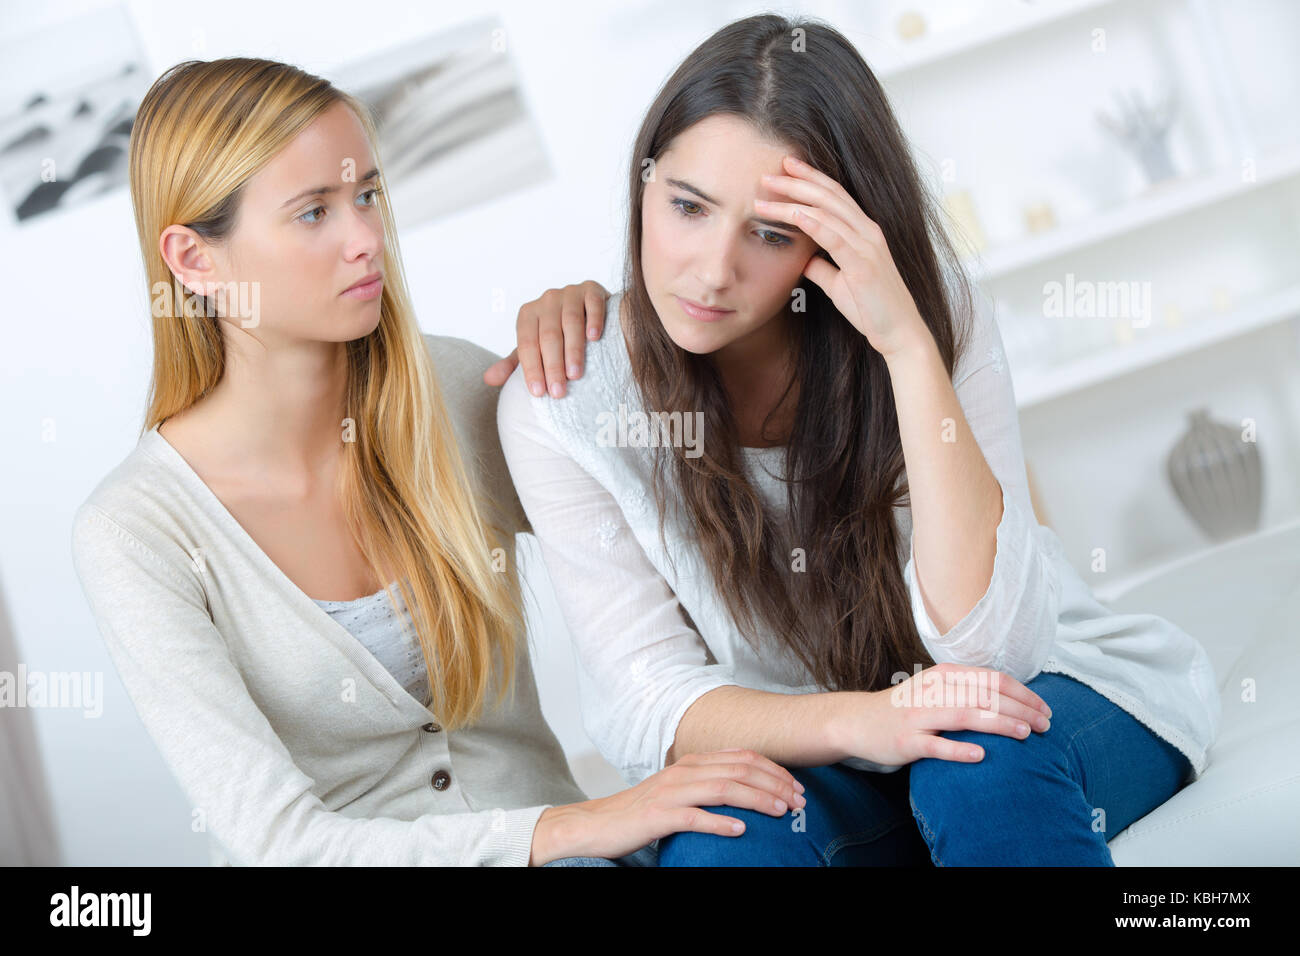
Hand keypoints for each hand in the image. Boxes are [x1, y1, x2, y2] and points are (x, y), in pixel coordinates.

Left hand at [482, 280, 609, 396]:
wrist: (588, 311)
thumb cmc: (559, 335)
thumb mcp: (534, 348)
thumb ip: (514, 364)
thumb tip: (488, 379)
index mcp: (528, 314)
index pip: (527, 343)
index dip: (531, 369)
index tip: (538, 393)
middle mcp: (547, 300)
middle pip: (548, 335)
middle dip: (552, 366)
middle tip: (558, 392)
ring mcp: (570, 293)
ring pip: (570, 322)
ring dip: (573, 350)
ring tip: (575, 375)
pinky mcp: (592, 290)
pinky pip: (593, 304)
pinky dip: (593, 321)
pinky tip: (594, 339)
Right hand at [529, 749, 806, 864]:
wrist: (596, 825)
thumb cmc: (640, 813)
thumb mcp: (678, 792)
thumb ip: (707, 787)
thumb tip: (746, 795)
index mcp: (691, 763)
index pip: (741, 757)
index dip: (774, 769)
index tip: (797, 786)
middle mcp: (683, 771)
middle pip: (739, 769)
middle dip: (775, 783)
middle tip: (800, 801)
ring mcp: (670, 792)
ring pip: (723, 788)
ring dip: (757, 799)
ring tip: (781, 811)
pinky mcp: (658, 815)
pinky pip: (694, 817)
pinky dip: (720, 822)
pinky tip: (741, 830)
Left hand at [754, 155, 929, 359]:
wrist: (899, 334)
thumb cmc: (872, 310)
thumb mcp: (839, 284)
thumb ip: (822, 267)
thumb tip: (803, 259)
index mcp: (864, 233)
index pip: (834, 196)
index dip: (810, 179)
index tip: (785, 169)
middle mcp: (868, 232)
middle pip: (829, 195)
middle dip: (797, 181)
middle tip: (769, 172)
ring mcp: (867, 246)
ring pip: (827, 210)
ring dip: (793, 199)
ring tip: (765, 194)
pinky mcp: (863, 264)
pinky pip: (834, 236)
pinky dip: (812, 222)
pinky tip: (793, 213)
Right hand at [842, 662, 1053, 767]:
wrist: (859, 721)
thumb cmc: (908, 708)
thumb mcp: (938, 690)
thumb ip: (970, 690)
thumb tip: (1017, 700)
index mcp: (944, 676)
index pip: (992, 679)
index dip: (1023, 694)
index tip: (1045, 710)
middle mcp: (932, 691)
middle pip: (984, 696)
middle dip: (1020, 709)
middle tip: (1045, 726)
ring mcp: (918, 716)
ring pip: (964, 715)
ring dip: (998, 724)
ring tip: (1025, 734)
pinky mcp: (906, 741)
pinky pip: (936, 746)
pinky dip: (959, 749)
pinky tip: (981, 756)